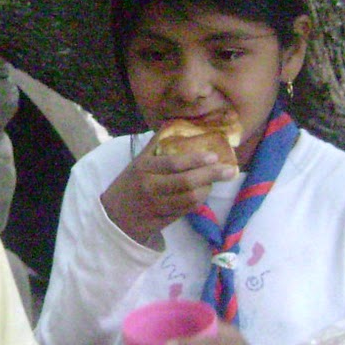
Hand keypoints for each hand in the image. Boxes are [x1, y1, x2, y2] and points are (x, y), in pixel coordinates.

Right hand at [99, 148, 236, 245]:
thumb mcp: (139, 161)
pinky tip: (205, 192)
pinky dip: (200, 201)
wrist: (115, 215)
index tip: (214, 155)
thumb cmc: (130, 182)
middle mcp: (150, 187)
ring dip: (208, 189)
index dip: (196, 159)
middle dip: (211, 175)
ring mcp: (157, 206)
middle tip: (230, 170)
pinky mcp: (162, 220)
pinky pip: (187, 210)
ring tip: (217, 180)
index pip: (174, 163)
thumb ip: (158, 144)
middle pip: (186, 183)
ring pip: (190, 199)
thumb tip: (182, 124)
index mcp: (144, 168)